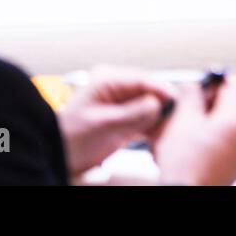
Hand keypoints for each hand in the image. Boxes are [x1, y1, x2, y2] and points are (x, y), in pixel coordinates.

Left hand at [57, 66, 175, 175]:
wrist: (60, 157)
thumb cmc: (69, 137)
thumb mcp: (102, 124)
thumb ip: (131, 113)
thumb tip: (157, 103)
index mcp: (107, 80)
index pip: (142, 79)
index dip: (160, 88)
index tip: (175, 98)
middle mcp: (117, 88)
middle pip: (150, 91)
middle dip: (162, 105)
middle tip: (174, 117)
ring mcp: (123, 103)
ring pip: (152, 106)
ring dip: (160, 117)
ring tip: (167, 128)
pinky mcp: (127, 119)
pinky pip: (148, 119)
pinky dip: (154, 127)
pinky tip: (158, 134)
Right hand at [154, 79, 235, 185]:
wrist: (183, 192)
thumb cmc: (184, 163)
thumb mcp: (182, 119)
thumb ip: (191, 95)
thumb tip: (195, 86)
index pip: (232, 86)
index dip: (214, 81)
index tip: (204, 81)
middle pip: (234, 106)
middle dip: (213, 102)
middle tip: (194, 103)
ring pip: (231, 125)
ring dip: (213, 120)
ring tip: (191, 125)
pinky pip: (230, 143)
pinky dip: (216, 137)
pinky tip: (197, 141)